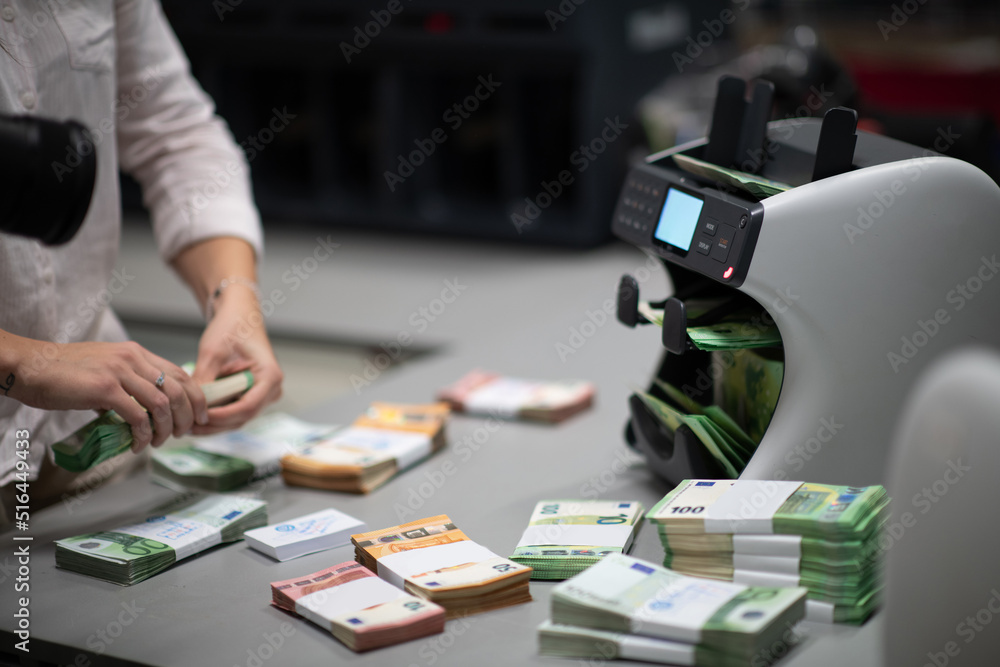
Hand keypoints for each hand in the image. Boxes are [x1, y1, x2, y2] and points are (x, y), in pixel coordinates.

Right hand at [9, 339, 207, 451]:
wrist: (30, 366)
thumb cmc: (63, 371)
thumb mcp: (105, 367)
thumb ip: (128, 382)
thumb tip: (143, 410)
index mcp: (136, 353)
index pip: (180, 374)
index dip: (196, 398)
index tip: (199, 417)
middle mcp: (133, 358)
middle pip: (178, 390)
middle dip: (187, 417)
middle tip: (182, 434)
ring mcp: (119, 372)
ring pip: (161, 404)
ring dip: (165, 429)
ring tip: (157, 442)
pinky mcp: (104, 389)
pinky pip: (137, 416)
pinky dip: (143, 435)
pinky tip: (137, 444)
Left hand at [189, 284, 282, 434]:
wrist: (240, 315)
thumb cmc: (232, 327)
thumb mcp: (213, 352)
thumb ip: (204, 379)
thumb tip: (189, 404)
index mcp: (270, 376)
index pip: (246, 407)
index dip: (221, 416)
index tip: (196, 418)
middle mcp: (272, 390)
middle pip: (243, 417)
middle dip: (214, 423)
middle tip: (186, 426)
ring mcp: (264, 394)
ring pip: (238, 418)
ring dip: (214, 424)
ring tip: (187, 424)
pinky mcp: (253, 395)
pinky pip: (235, 412)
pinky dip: (217, 416)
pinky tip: (196, 417)